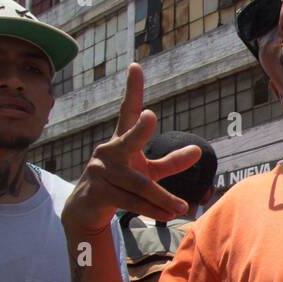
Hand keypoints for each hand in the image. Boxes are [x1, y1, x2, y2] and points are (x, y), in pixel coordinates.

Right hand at [62, 63, 201, 234]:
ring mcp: (102, 172)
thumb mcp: (146, 171)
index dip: (132, 89)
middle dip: (140, 130)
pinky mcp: (99, 193)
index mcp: (121, 140)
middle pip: (129, 140)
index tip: (136, 66)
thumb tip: (197, 150)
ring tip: (182, 208)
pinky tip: (168, 215)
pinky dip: (151, 210)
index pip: (127, 111)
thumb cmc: (120, 183)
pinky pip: (130, 202)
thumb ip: (170, 162)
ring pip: (138, 184)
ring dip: (162, 198)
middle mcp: (109, 151)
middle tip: (151, 117)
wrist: (85, 209)